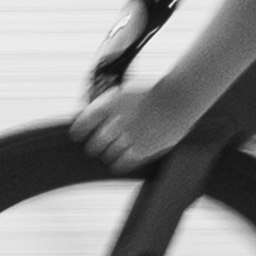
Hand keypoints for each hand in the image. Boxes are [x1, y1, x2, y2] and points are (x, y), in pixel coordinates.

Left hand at [73, 68, 212, 166]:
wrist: (178, 99)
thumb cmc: (152, 92)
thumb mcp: (124, 91)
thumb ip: (106, 105)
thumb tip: (85, 117)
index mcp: (110, 105)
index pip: (83, 124)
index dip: (79, 131)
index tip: (77, 135)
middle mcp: (117, 122)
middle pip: (95, 143)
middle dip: (94, 145)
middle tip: (94, 148)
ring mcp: (129, 138)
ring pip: (108, 154)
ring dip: (107, 154)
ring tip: (110, 153)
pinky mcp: (143, 150)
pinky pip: (123, 163)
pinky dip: (119, 164)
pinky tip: (119, 162)